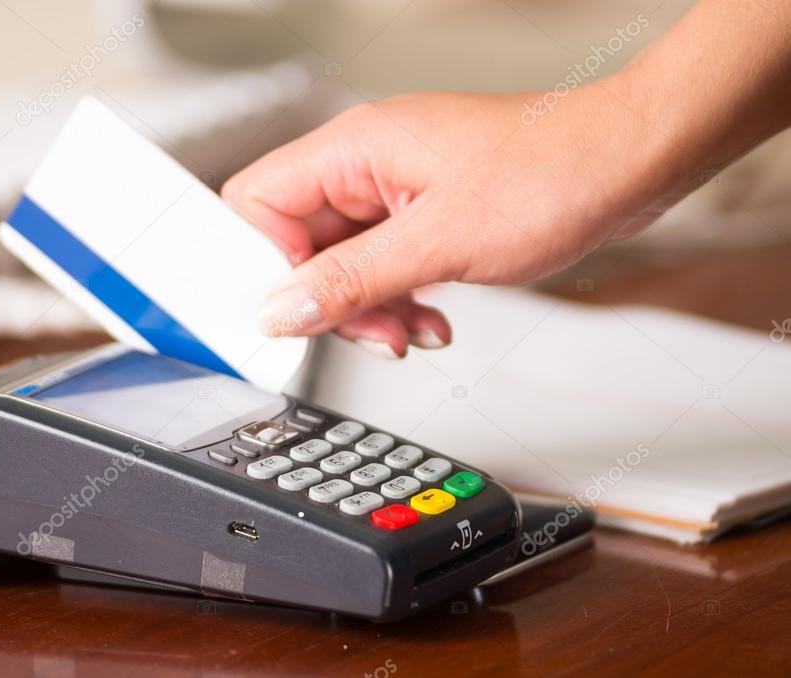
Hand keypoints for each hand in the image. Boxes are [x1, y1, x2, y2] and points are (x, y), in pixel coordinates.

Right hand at [222, 83, 676, 357]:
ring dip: (370, 308)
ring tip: (410, 329)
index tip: (287, 314)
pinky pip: (383, 266)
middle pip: (296, 243)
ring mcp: (394, 189)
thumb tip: (279, 309)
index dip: (258, 265)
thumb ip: (347, 281)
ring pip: (342, 263)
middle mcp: (364, 164)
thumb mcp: (438, 243)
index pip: (254, 203)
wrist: (629, 164)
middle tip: (369, 330)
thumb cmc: (552, 172)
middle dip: (330, 300)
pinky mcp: (423, 212)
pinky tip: (430, 316)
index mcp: (351, 149)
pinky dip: (398, 300)